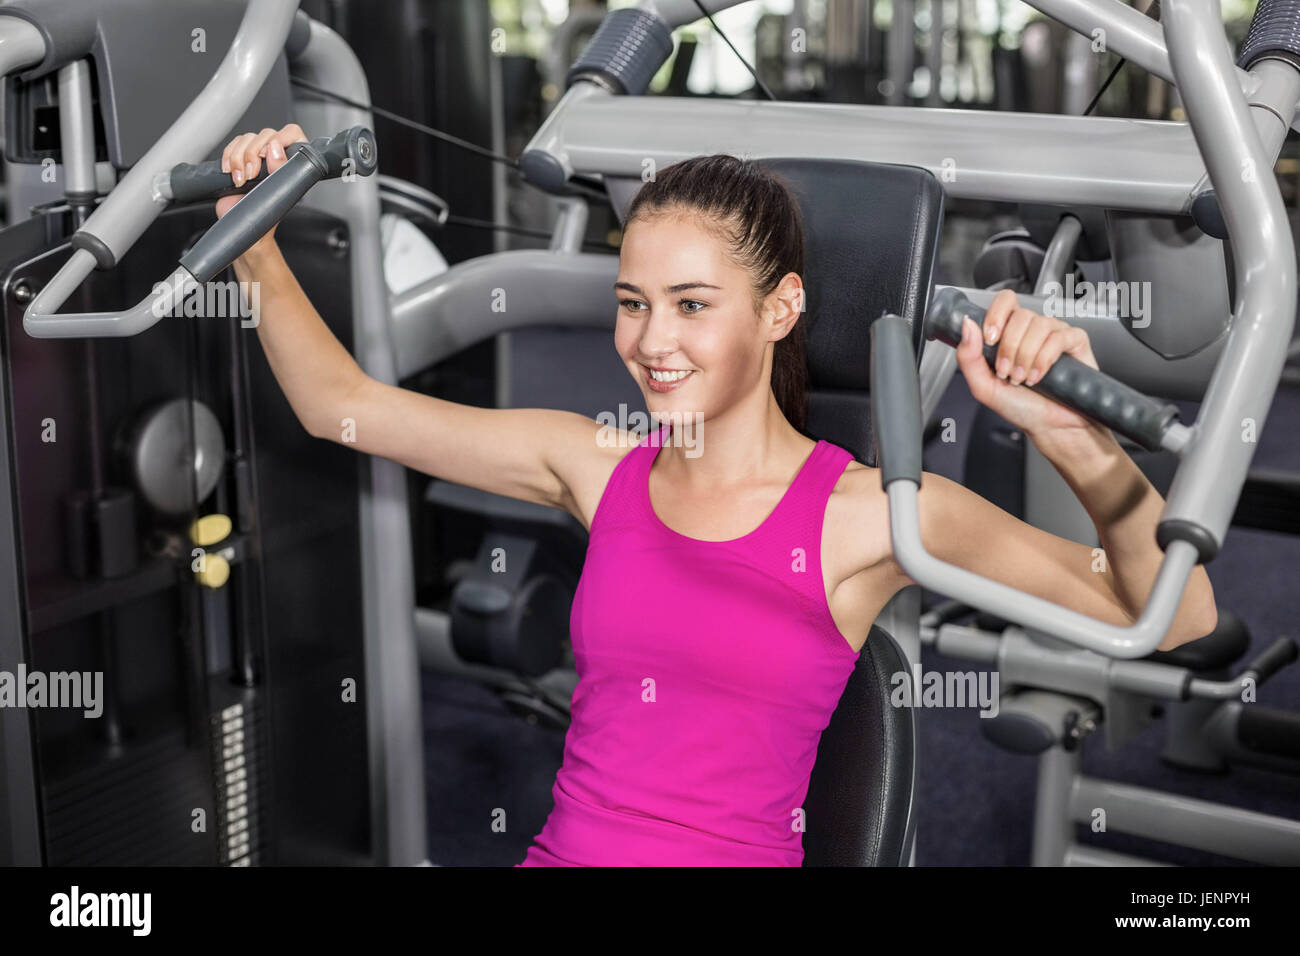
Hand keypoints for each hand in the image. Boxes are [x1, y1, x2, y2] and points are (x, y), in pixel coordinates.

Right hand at [214, 123, 307, 255]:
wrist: (246, 230)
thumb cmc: (265, 218)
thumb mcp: (276, 195)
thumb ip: (280, 171)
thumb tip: (275, 148)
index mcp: (293, 165)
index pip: (293, 134)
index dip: (282, 137)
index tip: (268, 154)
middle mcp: (276, 158)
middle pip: (266, 134)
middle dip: (253, 153)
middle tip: (251, 176)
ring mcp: (257, 158)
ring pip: (247, 138)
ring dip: (239, 158)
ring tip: (240, 180)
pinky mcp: (240, 160)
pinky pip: (233, 145)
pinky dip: (228, 157)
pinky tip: (230, 173)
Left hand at [954, 288, 1106, 443]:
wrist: (1049, 427)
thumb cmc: (1021, 407)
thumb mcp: (983, 386)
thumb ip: (968, 356)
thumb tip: (967, 325)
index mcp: (1010, 333)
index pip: (1005, 302)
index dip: (996, 315)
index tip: (991, 339)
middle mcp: (1032, 330)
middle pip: (1020, 315)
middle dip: (1010, 347)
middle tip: (1007, 372)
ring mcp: (1055, 333)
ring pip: (1040, 325)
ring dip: (1026, 355)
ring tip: (1023, 378)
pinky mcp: (1075, 342)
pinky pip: (1060, 336)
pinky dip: (1045, 358)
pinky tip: (1040, 376)